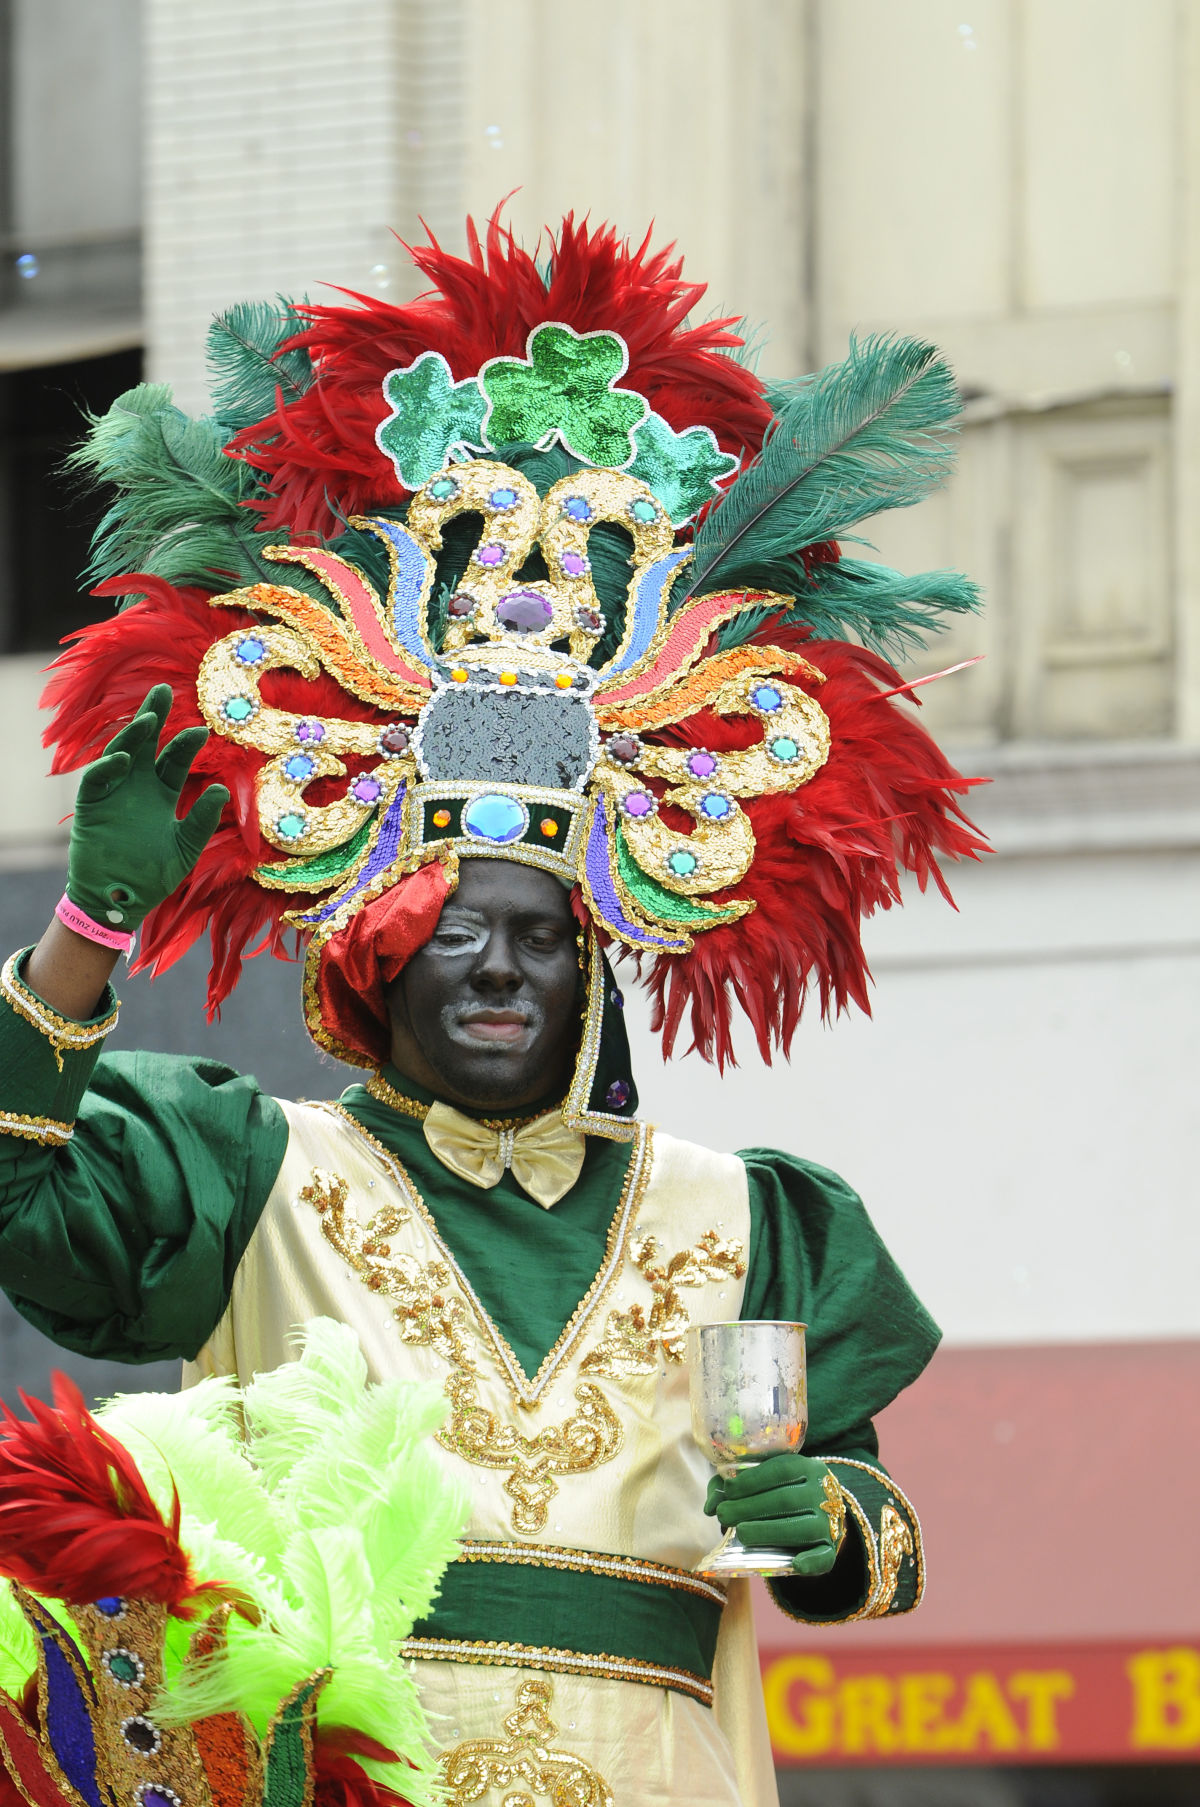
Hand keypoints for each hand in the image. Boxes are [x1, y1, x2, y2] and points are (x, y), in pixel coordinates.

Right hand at [66, 684, 228, 932]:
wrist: (120, 901)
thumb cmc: (153, 876)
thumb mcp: (186, 848)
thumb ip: (201, 820)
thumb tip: (222, 789)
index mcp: (162, 794)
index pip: (174, 759)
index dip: (186, 743)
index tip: (202, 730)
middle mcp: (138, 787)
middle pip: (145, 744)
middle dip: (154, 717)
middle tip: (163, 691)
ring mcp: (114, 794)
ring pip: (121, 754)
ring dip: (132, 736)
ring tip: (149, 719)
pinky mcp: (92, 806)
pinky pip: (97, 780)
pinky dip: (108, 767)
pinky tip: (125, 759)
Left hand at [705, 1453, 843, 1577]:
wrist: (824, 1514)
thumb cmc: (783, 1493)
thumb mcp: (766, 1481)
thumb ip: (734, 1487)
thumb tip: (709, 1505)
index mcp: (808, 1467)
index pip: (779, 1470)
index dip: (751, 1481)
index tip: (728, 1491)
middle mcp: (823, 1492)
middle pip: (786, 1500)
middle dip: (750, 1508)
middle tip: (723, 1515)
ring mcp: (830, 1522)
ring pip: (803, 1528)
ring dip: (769, 1531)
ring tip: (741, 1533)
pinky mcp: (831, 1549)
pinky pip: (825, 1557)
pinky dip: (811, 1562)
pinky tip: (795, 1564)